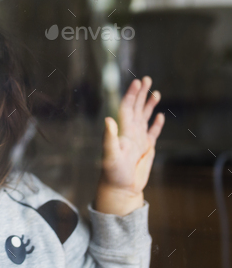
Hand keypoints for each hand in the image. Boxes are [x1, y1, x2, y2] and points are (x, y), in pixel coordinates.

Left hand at [95, 76, 164, 214]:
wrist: (120, 188)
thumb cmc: (112, 173)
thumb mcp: (110, 155)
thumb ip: (109, 138)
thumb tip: (108, 119)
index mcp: (123, 131)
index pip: (127, 107)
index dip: (132, 94)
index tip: (137, 82)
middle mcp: (130, 132)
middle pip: (137, 108)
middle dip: (141, 94)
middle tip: (147, 79)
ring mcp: (139, 140)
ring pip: (145, 117)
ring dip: (149, 105)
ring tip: (155, 92)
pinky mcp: (146, 149)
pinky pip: (153, 133)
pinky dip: (156, 124)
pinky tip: (160, 116)